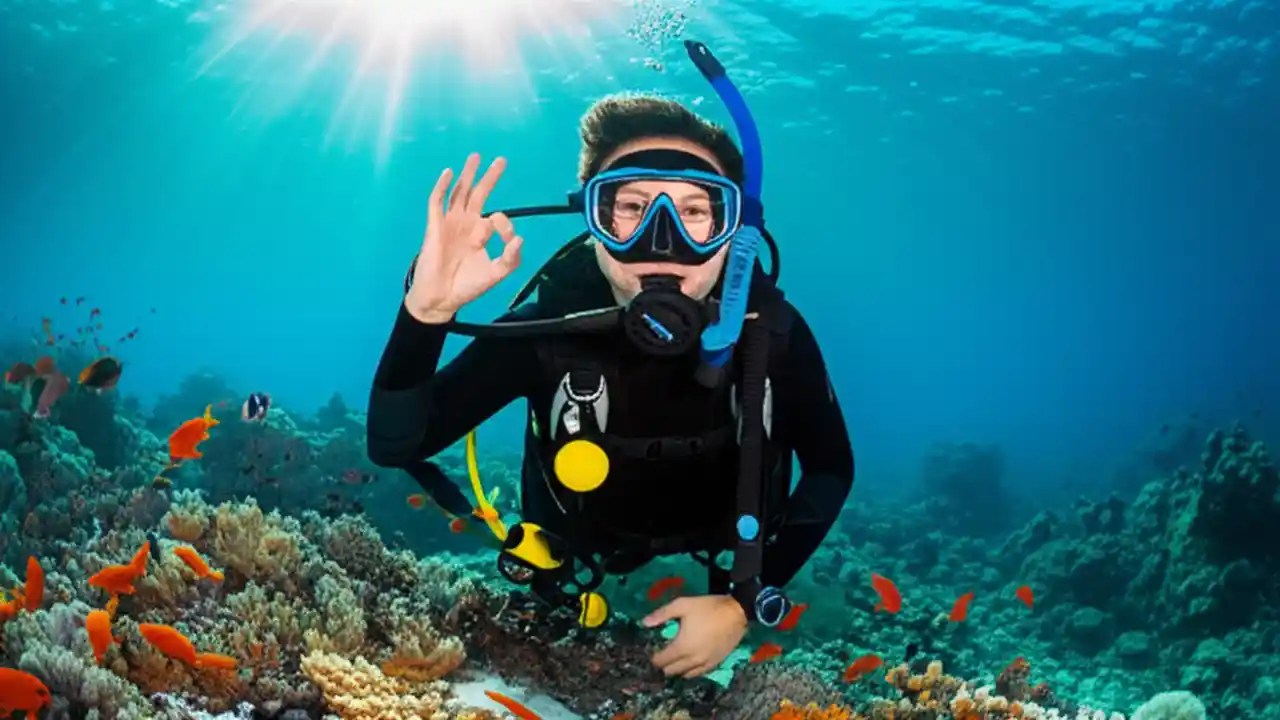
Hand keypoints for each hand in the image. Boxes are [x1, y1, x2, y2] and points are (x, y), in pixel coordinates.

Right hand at [405, 153, 523, 322]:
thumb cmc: (467, 286)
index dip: (505, 223)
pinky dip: (442, 187)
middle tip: (501, 160)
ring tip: (476, 157)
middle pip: (478, 195)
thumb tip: (520, 238)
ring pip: (459, 193)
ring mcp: (450, 224)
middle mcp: (466, 225)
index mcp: (480, 234)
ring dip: (467, 175)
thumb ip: (510, 258)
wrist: (440, 298)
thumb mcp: (496, 274)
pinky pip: (437, 203)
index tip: (509, 238)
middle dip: (489, 178)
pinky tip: (448, 173)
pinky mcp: (435, 227)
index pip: (496, 218)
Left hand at [644, 594, 747, 677]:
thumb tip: (644, 623)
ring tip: (674, 660)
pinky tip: (689, 664)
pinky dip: (691, 671)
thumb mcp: (682, 605)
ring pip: (685, 675)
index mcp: (682, 647)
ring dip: (677, 670)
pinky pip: (699, 673)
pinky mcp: (715, 663)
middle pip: (671, 671)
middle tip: (662, 656)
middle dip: (664, 665)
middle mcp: (692, 660)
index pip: (661, 661)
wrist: (737, 613)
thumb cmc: (708, 608)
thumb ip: (661, 614)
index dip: (654, 659)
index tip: (651, 653)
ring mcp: (705, 664)